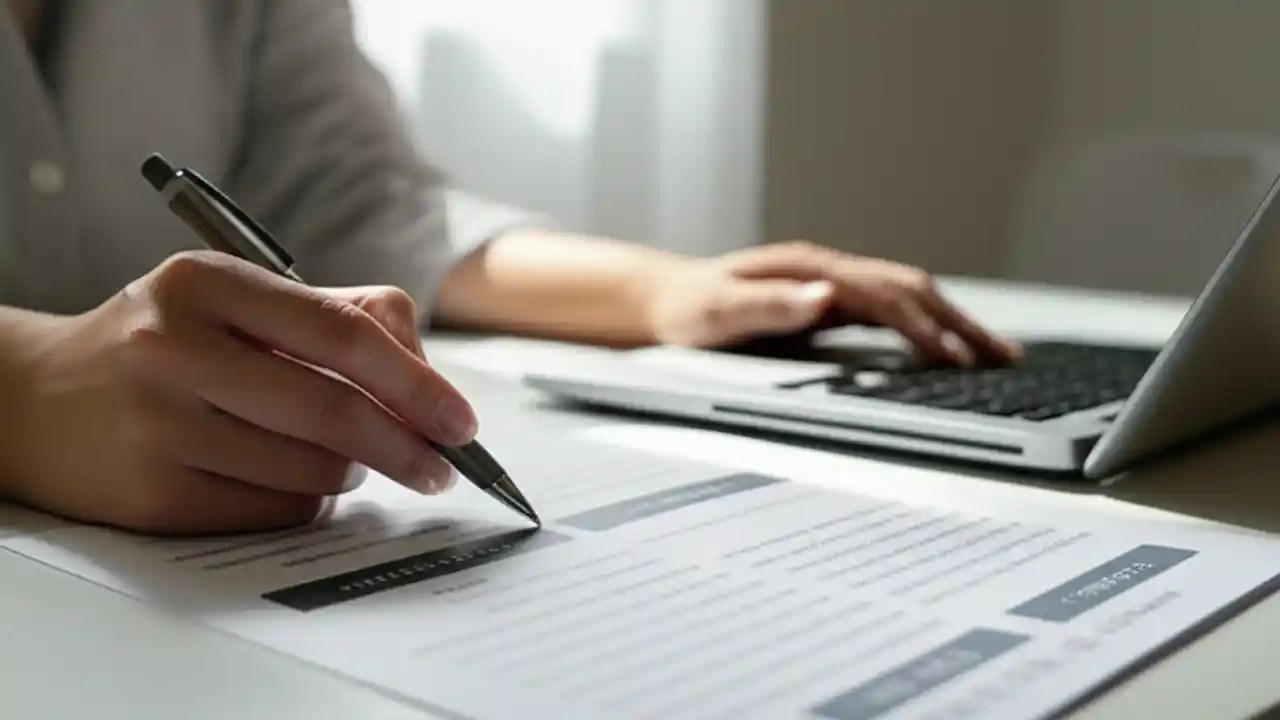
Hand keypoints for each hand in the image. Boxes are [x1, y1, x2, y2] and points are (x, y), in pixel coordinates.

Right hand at [0, 251, 473, 534]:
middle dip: (407, 446)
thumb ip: (338, 316)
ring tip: (341, 459)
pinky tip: (290, 480)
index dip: (418, 383)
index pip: (343, 333)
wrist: (34, 399)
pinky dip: (306, 503)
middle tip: (441, 467)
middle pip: (334, 410)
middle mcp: (172, 349)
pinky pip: (272, 512)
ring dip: (351, 474)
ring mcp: (156, 425)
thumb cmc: (164, 344)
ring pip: (311, 470)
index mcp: (205, 284)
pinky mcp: (150, 495)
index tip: (461, 421)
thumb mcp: (235, 301)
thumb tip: (426, 375)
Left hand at [646, 240, 1020, 365]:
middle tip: (1005, 359)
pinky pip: (890, 313)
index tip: (956, 359)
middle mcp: (828, 272)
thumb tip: (826, 297)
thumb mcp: (719, 312)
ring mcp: (831, 286)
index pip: (883, 296)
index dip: (922, 327)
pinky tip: (945, 350)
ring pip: (908, 298)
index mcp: (810, 270)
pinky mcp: (829, 304)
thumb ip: (771, 306)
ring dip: (952, 323)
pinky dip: (925, 329)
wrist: (666, 299)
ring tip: (997, 356)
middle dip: (959, 323)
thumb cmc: (689, 310)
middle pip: (910, 290)